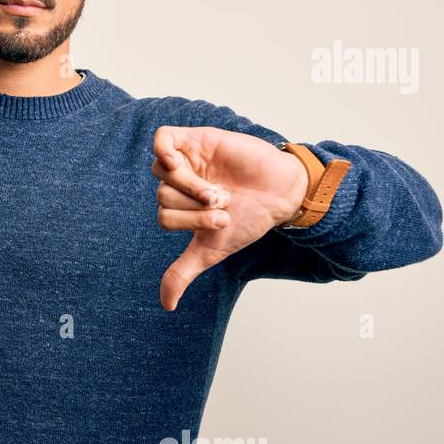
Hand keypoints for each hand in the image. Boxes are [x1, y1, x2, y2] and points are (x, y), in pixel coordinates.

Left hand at [151, 125, 308, 310]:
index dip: (192, 222)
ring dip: (192, 185)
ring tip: (221, 190)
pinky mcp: (197, 139)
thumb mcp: (212, 250)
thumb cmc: (248, 221)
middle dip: (196, 206)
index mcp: (179, 207)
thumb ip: (183, 272)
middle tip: (225, 203)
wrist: (281, 193)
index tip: (222, 221)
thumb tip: (165, 306)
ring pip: (163, 172)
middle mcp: (179, 183)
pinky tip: (179, 162)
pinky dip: (164, 150)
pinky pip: (163, 137)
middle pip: (163, 194)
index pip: (164, 216)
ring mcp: (187, 160)